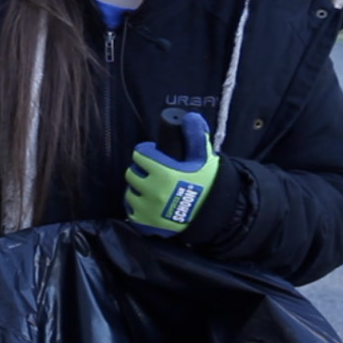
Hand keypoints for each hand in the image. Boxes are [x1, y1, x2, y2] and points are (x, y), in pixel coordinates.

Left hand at [125, 111, 218, 236]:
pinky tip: (145, 202)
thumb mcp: (204, 157)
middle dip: (139, 169)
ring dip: (136, 188)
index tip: (151, 153)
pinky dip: (136, 206)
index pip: (140, 155)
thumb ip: (196, 135)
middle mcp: (152, 191)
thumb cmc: (207, 184)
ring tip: (148, 187)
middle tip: (150, 170)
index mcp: (164, 172)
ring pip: (129, 192)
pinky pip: (131, 212)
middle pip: (132, 173)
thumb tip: (189, 117)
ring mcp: (148, 210)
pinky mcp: (146, 225)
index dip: (145, 151)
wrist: (213, 215)